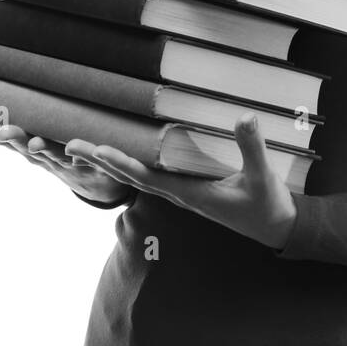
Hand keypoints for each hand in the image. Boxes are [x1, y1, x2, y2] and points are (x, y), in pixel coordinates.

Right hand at [0, 110, 130, 204]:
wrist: (100, 186)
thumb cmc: (66, 156)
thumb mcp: (44, 138)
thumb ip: (30, 119)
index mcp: (33, 148)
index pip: (6, 139)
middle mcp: (47, 158)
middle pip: (27, 148)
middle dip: (16, 139)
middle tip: (4, 131)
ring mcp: (70, 164)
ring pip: (55, 156)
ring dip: (45, 150)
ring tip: (36, 144)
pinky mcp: (95, 167)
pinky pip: (90, 162)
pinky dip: (85, 157)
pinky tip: (81, 152)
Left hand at [65, 111, 298, 249]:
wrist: (277, 228)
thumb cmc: (268, 206)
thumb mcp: (263, 178)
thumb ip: (252, 148)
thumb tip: (243, 116)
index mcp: (190, 194)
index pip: (146, 177)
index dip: (120, 163)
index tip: (96, 150)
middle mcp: (179, 194)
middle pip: (131, 176)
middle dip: (101, 161)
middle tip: (69, 145)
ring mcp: (183, 192)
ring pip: (139, 176)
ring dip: (111, 163)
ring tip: (84, 149)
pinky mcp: (190, 188)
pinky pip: (154, 174)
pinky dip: (133, 164)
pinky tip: (123, 154)